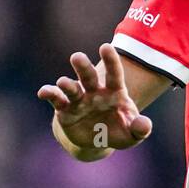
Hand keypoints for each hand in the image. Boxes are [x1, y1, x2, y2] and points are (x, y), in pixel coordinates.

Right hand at [37, 43, 153, 158]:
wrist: (97, 141)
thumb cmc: (118, 131)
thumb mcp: (132, 134)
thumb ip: (140, 129)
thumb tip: (144, 125)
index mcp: (114, 92)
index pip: (114, 74)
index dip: (111, 61)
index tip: (106, 46)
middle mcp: (95, 92)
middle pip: (89, 76)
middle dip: (83, 67)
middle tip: (76, 57)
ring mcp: (79, 99)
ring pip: (71, 87)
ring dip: (66, 84)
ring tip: (63, 82)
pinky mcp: (64, 110)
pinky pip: (56, 100)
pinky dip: (50, 94)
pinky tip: (44, 92)